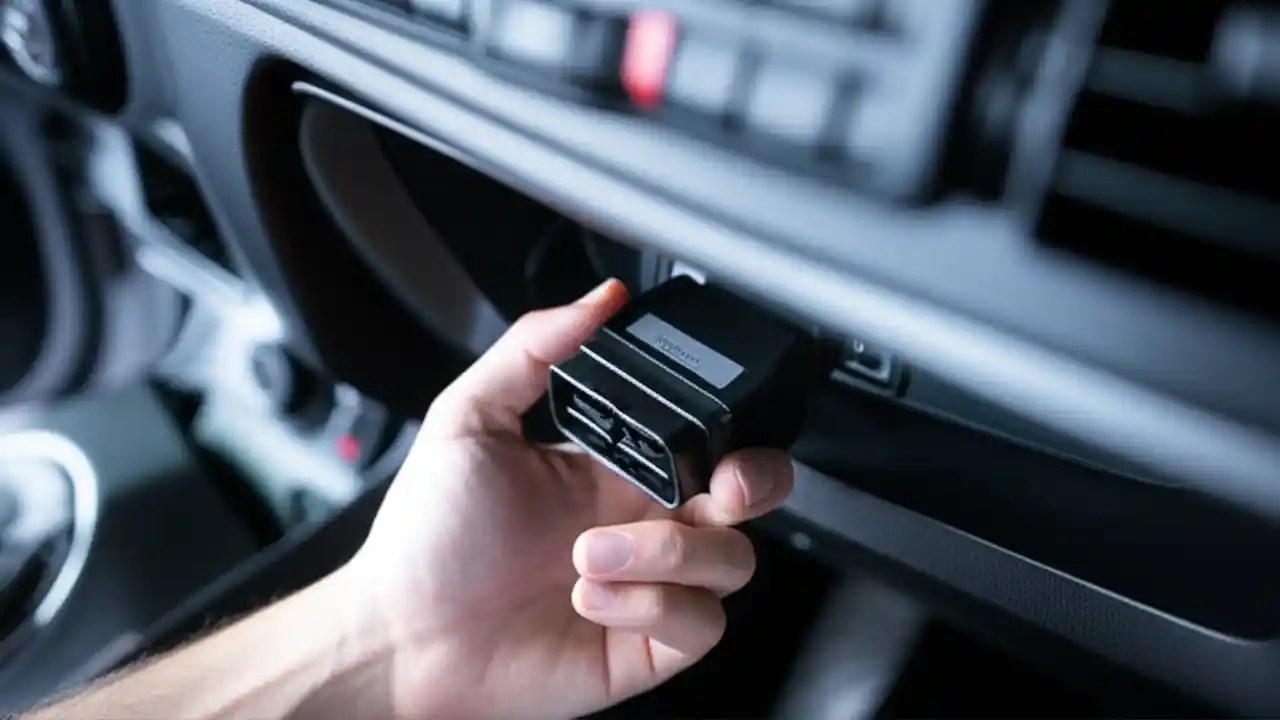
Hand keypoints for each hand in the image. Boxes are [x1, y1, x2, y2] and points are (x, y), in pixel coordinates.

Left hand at [342, 279, 794, 717]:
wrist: (399, 636)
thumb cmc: (428, 538)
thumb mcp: (469, 419)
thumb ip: (534, 347)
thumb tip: (599, 301)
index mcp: (614, 468)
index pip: (706, 437)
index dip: (733, 429)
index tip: (715, 423)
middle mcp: (641, 524)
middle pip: (751, 497)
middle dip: (756, 483)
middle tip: (720, 488)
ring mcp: (648, 587)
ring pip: (732, 562)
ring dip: (667, 553)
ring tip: (586, 556)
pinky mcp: (643, 646)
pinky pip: (699, 624)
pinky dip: (653, 606)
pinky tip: (590, 597)